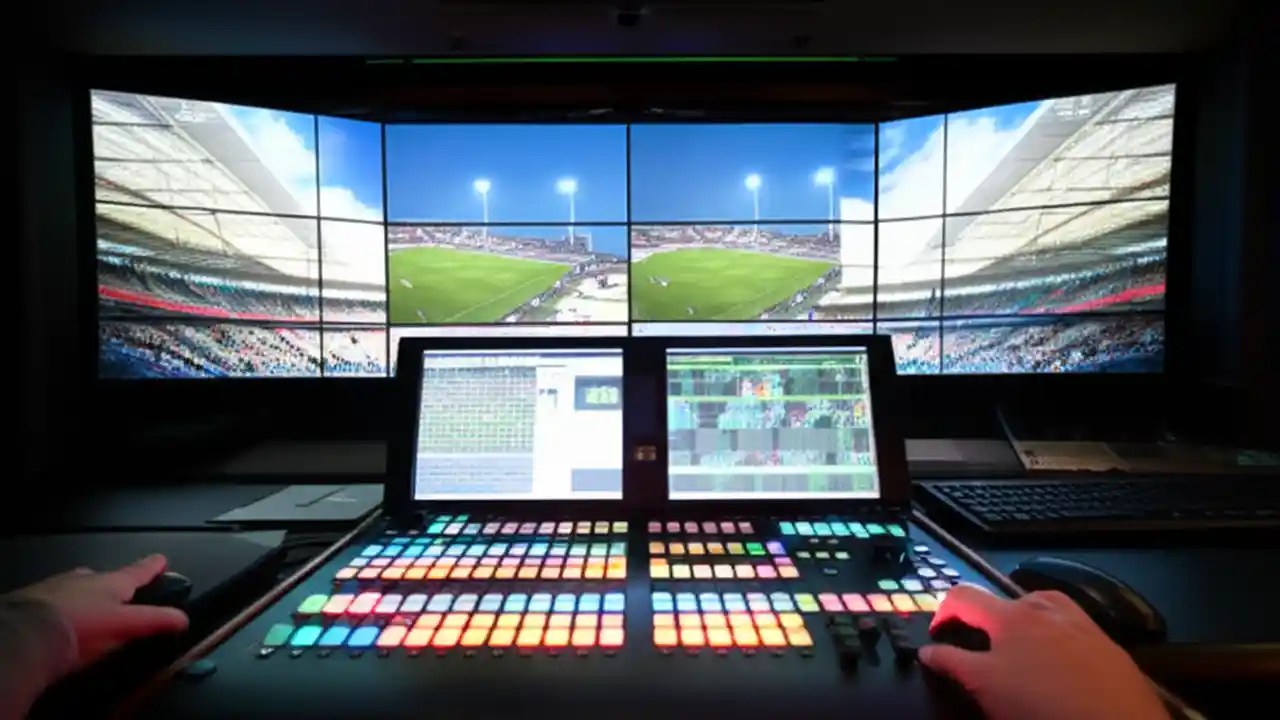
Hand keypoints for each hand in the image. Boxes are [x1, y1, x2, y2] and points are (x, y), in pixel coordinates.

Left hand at [13, 554, 188, 671]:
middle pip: (102, 578)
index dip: (151, 567)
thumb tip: (184, 618)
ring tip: (85, 608)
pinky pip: (52, 600)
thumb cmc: (83, 627)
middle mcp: (83, 579)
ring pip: (75, 587)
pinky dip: (59, 607)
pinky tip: (58, 621)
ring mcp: (56, 588)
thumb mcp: (125, 625)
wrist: (28, 635)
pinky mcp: (32, 603)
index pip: (137, 571)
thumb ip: (155, 620)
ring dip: (82, 594)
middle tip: (116, 591)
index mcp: (110, 583)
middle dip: (111, 583)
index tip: (161, 559)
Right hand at [919, 584, 1167, 719]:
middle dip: (985, 624)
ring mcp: (1081, 624)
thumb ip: (952, 664)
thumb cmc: (1043, 707)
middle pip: (1003, 602)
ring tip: (1022, 661)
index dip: (942, 613)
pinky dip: (1056, 644)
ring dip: (1023, 629)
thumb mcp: (986, 688)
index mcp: (1011, 614)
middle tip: (981, 656)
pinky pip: (1071, 633)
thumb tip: (929, 650)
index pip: (963, 595)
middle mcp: (1046, 608)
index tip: (938, 636)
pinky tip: (1061, 674)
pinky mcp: (1107, 646)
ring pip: (1040, 614)